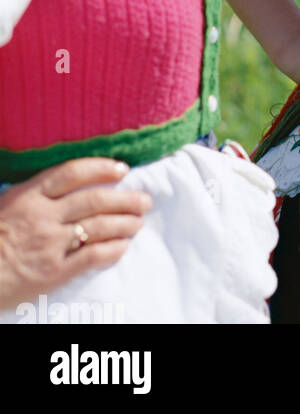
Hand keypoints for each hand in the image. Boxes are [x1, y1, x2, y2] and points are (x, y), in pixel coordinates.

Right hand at [0, 157, 153, 310]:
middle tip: (144, 199)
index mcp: (28, 196)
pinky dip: (111, 250)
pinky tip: (123, 247)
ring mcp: (50, 244)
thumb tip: (66, 183)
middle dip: (124, 199)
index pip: (71, 173)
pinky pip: (91, 257)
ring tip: (139, 222)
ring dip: (124, 223)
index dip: (100, 168)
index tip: (122, 169)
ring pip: (98, 227)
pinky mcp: (53, 273)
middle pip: (94, 200)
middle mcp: (43, 216)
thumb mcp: (5, 205)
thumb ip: (34, 194)